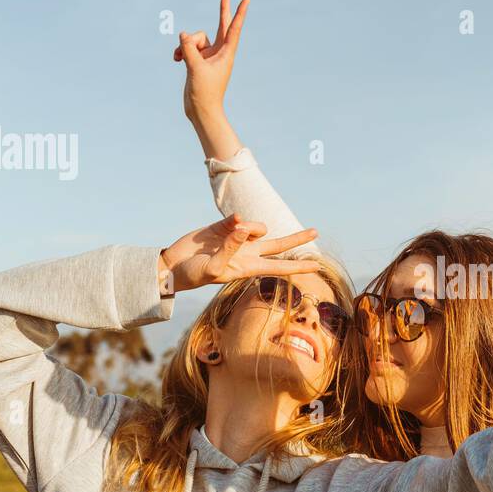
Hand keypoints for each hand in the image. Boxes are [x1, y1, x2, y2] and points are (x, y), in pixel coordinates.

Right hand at [159, 214, 319, 293]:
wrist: (174, 264)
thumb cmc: (194, 274)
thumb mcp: (214, 268)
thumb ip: (230, 249)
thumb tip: (244, 230)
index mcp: (248, 268)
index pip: (279, 267)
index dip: (298, 266)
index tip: (318, 266)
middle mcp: (247, 253)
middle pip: (279, 245)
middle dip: (297, 238)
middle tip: (316, 231)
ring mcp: (237, 239)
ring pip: (257, 226)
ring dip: (251, 227)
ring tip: (232, 234)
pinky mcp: (225, 226)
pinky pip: (239, 218)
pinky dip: (237, 219)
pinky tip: (231, 223)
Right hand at [174, 0, 248, 121]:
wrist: (200, 110)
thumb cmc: (204, 92)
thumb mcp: (195, 68)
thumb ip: (189, 49)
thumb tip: (183, 33)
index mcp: (226, 54)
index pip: (234, 29)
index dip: (239, 14)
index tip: (246, 0)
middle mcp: (219, 53)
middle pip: (221, 26)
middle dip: (222, 11)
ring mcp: (208, 56)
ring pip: (195, 38)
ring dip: (185, 45)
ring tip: (180, 58)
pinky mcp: (197, 61)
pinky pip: (187, 47)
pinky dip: (180, 50)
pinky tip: (175, 59)